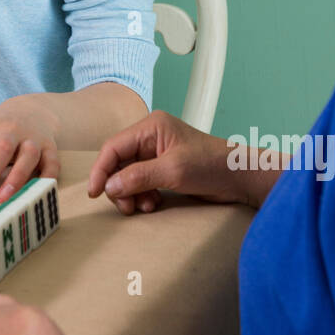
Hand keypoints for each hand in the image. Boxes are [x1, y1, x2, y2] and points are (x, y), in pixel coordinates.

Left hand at [0, 96, 59, 205]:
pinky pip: (52, 163)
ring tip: (2, 199)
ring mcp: (33, 137)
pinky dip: (47, 177)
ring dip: (16, 177)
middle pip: (1, 150)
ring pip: (27, 156)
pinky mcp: (51, 148)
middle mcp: (11, 128)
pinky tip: (36, 192)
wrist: (31, 110)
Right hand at [88, 109, 236, 215]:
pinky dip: (142, 195)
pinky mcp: (163, 168)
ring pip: (128, 175)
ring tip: (145, 206)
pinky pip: (141, 182)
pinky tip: (153, 203)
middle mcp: (150, 137)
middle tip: (127, 207)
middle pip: (118, 163)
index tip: (94, 192)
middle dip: (119, 186)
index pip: (113, 147)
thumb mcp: (173, 171)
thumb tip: (110, 187)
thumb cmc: (212, 165)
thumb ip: (138, 177)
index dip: (101, 170)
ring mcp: (156, 153)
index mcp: (150, 127)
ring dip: (132, 193)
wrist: (240, 177)